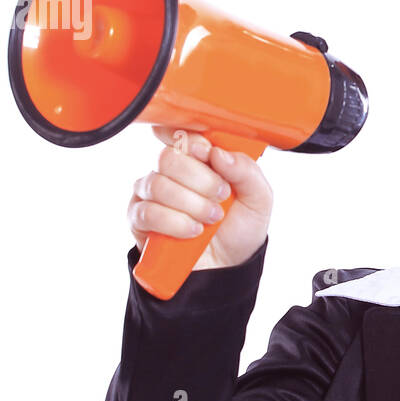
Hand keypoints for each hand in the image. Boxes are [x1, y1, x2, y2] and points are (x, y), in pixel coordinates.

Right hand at [127, 126, 273, 269]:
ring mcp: (152, 193)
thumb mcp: (259, 199)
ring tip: (211, 219)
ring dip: (190, 204)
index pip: (182, 133)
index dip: (193, 141)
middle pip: (169, 157)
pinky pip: (147, 212)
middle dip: (200, 180)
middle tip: (221, 197)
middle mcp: (173, 172)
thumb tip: (219, 152)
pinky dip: (174, 222)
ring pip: (158, 184)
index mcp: (201, 158)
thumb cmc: (240, 228)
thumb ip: (246, 171)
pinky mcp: (140, 218)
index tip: (208, 154)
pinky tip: (192, 231)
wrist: (228, 267)